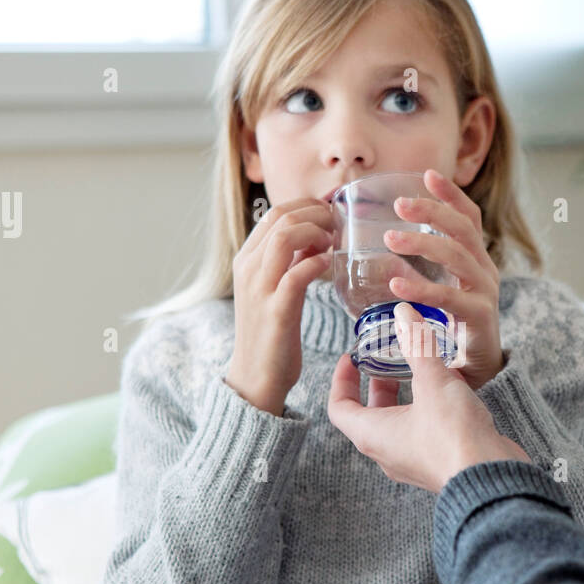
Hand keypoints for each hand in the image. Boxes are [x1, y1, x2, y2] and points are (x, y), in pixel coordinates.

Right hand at [224, 198, 334, 414]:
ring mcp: (259, 288)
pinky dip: (318, 263)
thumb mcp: (274, 288)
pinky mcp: (276, 310)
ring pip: (286, 237)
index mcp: (246, 259)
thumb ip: (288, 261)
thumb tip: (313, 236)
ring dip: (317, 233)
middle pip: (282, 217)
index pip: (274, 212)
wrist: (255, 376)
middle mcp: (248, 268)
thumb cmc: (272, 332)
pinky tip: (330, 265)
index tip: (329, 216)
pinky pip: (298, 273)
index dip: (307, 207)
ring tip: (333, 244)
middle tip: (338, 227)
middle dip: (317, 215)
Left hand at [327, 302, 531, 491]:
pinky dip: (427, 408)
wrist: (491, 477)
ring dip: (404, 395)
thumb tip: (403, 314)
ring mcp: (413, 460)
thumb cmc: (453, 436)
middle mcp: (388, 452)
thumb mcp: (432, 381)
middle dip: (377, 383)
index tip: (351, 357)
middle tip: (387, 357)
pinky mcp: (438, 461)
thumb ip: (417, 344)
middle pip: (370, 413)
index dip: (341, 380)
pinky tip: (448, 389)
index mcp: (373, 435)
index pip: (339, 407)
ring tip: (420, 368)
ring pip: (398, 422)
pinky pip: (423, 432)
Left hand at [384, 168, 503, 391]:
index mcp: (476, 262)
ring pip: (458, 257)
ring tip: (390, 239)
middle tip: (399, 203)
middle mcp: (485, 272)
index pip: (469, 219)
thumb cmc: (456, 332)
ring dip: (423, 244)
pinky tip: (396, 284)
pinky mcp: (479, 320)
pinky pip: (449, 299)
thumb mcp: (439, 294)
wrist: (481, 376)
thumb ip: (418, 271)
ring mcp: (485, 294)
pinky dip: (422, 289)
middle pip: (463, 230)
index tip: (427, 174)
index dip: (451, 195)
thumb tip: (383, 252)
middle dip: (432, 212)